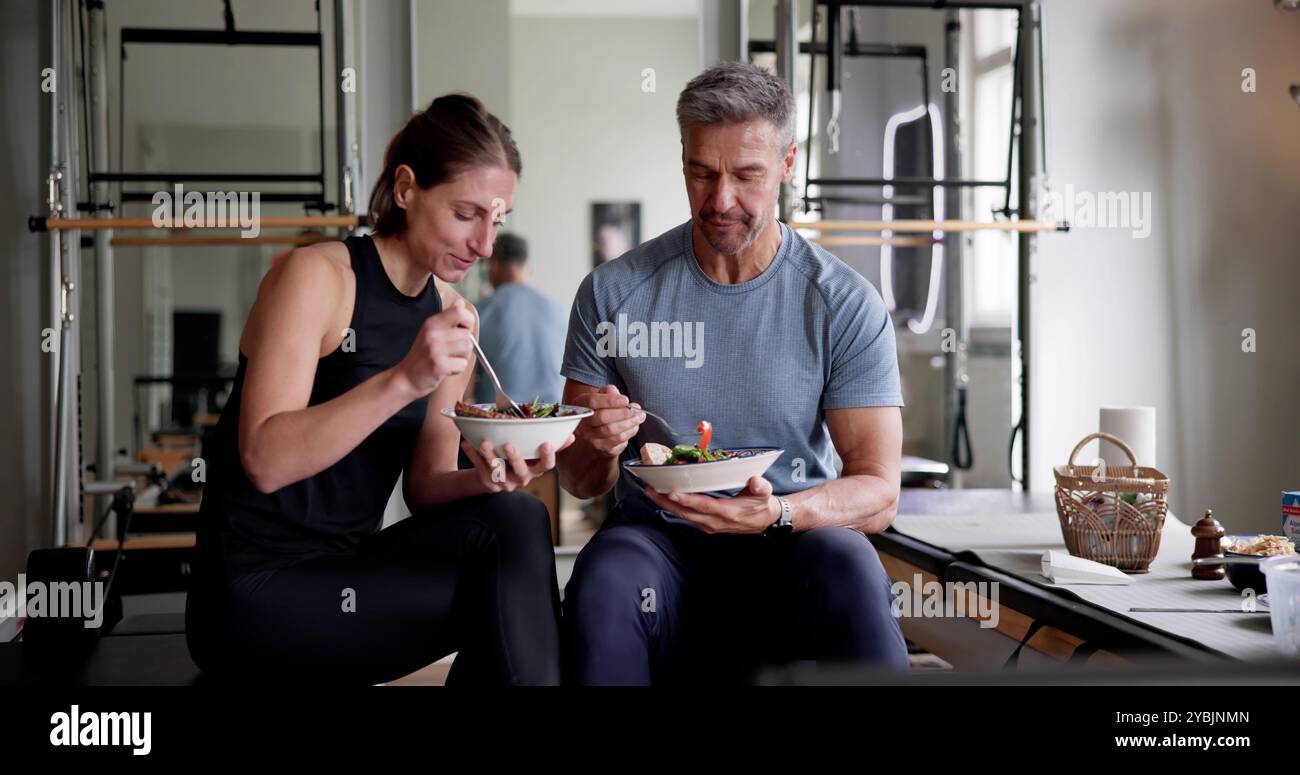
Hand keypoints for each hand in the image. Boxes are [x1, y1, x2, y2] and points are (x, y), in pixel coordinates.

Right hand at [396, 297, 475, 394]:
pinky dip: (458, 369)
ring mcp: (435, 349)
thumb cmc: (422, 355)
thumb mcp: (431, 331)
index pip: (460, 312)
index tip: (461, 331)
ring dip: (462, 357)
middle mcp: (433, 333)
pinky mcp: (439, 365)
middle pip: (467, 334)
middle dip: (465, 345)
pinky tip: (446, 369)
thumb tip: (460, 303)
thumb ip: (447, 318)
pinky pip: (462, 364)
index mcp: (432, 322)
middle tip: (451, 352)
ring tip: (448, 360)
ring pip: (467, 349)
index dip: (467, 322)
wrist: (406, 377)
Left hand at [462, 435, 575, 492]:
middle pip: (521, 471)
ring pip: (498, 471)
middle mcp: (522, 479)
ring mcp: (505, 483)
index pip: (547, 466)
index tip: (546, 442)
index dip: (548, 456)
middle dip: (515, 458)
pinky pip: (480, 470)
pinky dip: (473, 457)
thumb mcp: (534, 454)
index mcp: (536, 470)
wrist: (493, 478)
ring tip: (484, 442)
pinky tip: (467, 444)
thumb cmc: (517, 460)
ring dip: (490, 456)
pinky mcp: (489, 484)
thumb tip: (572, 435)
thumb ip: (551, 445)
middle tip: (509, 444)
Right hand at [570, 384, 645, 458]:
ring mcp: (590, 438)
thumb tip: (621, 398)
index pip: (592, 401)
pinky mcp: (602, 448)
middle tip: (636, 410)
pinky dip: (630, 432)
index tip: (625, 400)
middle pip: (602, 417)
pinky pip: (618, 440)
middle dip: (622, 413)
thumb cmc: (601, 413)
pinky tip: (634, 426)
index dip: (610, 400)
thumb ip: (610, 393)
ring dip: (629, 423)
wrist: (596, 437)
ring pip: (611, 430)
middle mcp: (582, 423)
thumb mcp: (603, 398)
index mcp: (580, 406)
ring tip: (639, 417)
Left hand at [645, 476, 779, 534]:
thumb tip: (755, 481)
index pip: (703, 506)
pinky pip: (686, 516)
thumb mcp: (765, 493)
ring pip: (683, 515)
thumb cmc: (761, 505)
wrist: (764, 521)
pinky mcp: (705, 524)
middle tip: (650, 490)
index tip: (671, 492)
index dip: (686, 500)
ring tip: (651, 492)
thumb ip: (760, 487)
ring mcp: (708, 525)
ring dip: (665, 505)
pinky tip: (663, 498)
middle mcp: (714, 521)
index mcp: (727, 513)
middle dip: (666, 502)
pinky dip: (673, 507)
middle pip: (685, 512)